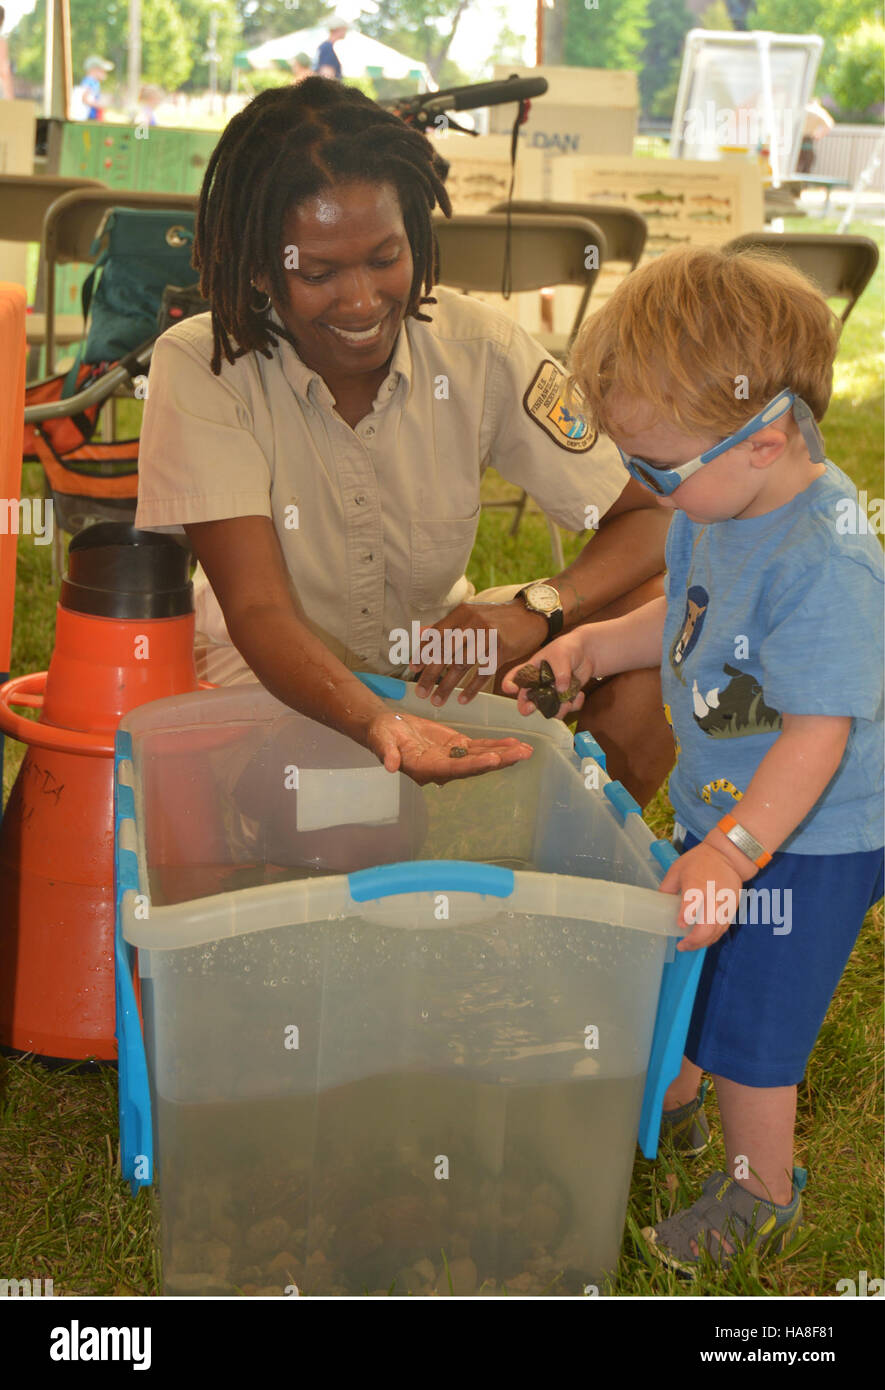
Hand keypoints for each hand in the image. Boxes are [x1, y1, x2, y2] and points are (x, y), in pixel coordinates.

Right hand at [365, 708, 532, 786]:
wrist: (386, 728)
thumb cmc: (382, 735)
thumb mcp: (381, 741)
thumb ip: (387, 753)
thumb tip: (390, 766)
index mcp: (426, 769)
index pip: (453, 769)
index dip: (473, 765)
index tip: (492, 760)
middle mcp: (444, 768)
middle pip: (475, 766)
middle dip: (499, 761)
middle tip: (522, 755)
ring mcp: (453, 757)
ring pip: (482, 756)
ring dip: (505, 754)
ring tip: (527, 751)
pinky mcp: (457, 746)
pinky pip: (481, 747)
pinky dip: (498, 746)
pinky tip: (515, 744)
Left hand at [409, 601, 547, 707]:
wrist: (531, 615)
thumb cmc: (497, 618)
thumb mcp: (471, 615)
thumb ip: (446, 625)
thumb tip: (420, 634)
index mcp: (462, 613)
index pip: (436, 634)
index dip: (423, 653)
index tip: (413, 669)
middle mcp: (473, 623)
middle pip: (445, 652)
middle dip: (430, 675)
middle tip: (420, 692)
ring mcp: (488, 637)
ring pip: (461, 665)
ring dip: (447, 686)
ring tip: (436, 701)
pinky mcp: (502, 650)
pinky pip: (483, 673)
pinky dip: (471, 689)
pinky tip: (462, 700)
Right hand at [499, 629, 595, 720]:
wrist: (586, 652)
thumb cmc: (567, 648)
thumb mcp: (561, 655)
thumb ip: (559, 672)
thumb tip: (561, 690)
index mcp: (531, 670)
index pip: (513, 678)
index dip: (509, 684)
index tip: (512, 689)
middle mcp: (538, 684)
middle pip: (526, 701)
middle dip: (527, 707)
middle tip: (533, 707)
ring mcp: (551, 693)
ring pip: (547, 709)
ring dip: (557, 710)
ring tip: (567, 702)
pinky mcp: (565, 698)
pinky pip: (566, 708)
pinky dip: (574, 705)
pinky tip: (579, 694)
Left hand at [658, 841, 744, 951]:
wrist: (729, 855)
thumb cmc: (701, 860)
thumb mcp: (678, 869)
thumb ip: (667, 888)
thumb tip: (658, 904)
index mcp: (696, 884)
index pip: (693, 902)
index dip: (686, 915)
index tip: (680, 925)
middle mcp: (712, 896)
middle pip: (708, 924)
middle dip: (695, 940)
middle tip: (682, 945)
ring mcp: (724, 904)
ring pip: (717, 931)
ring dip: (703, 942)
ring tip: (689, 946)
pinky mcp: (732, 908)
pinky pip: (723, 928)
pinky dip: (713, 937)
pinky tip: (703, 940)